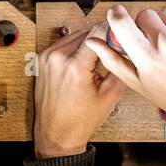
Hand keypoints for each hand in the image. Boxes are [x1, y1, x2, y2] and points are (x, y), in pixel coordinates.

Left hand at [33, 23, 123, 158]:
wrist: (56, 134)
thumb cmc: (80, 120)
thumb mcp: (110, 95)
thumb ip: (118, 66)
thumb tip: (123, 47)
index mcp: (75, 66)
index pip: (97, 32)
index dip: (111, 31)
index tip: (119, 34)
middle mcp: (58, 58)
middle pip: (86, 31)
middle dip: (100, 37)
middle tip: (111, 48)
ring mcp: (47, 58)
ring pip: (74, 35)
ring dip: (87, 41)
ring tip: (97, 58)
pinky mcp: (41, 60)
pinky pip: (62, 44)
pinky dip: (74, 47)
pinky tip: (83, 61)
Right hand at [85, 5, 165, 162]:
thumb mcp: (140, 84)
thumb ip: (113, 61)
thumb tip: (93, 43)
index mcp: (147, 59)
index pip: (121, 22)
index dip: (116, 15)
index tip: (117, 15)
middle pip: (143, 14)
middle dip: (144, 24)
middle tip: (152, 42)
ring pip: (164, 12)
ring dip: (164, 23)